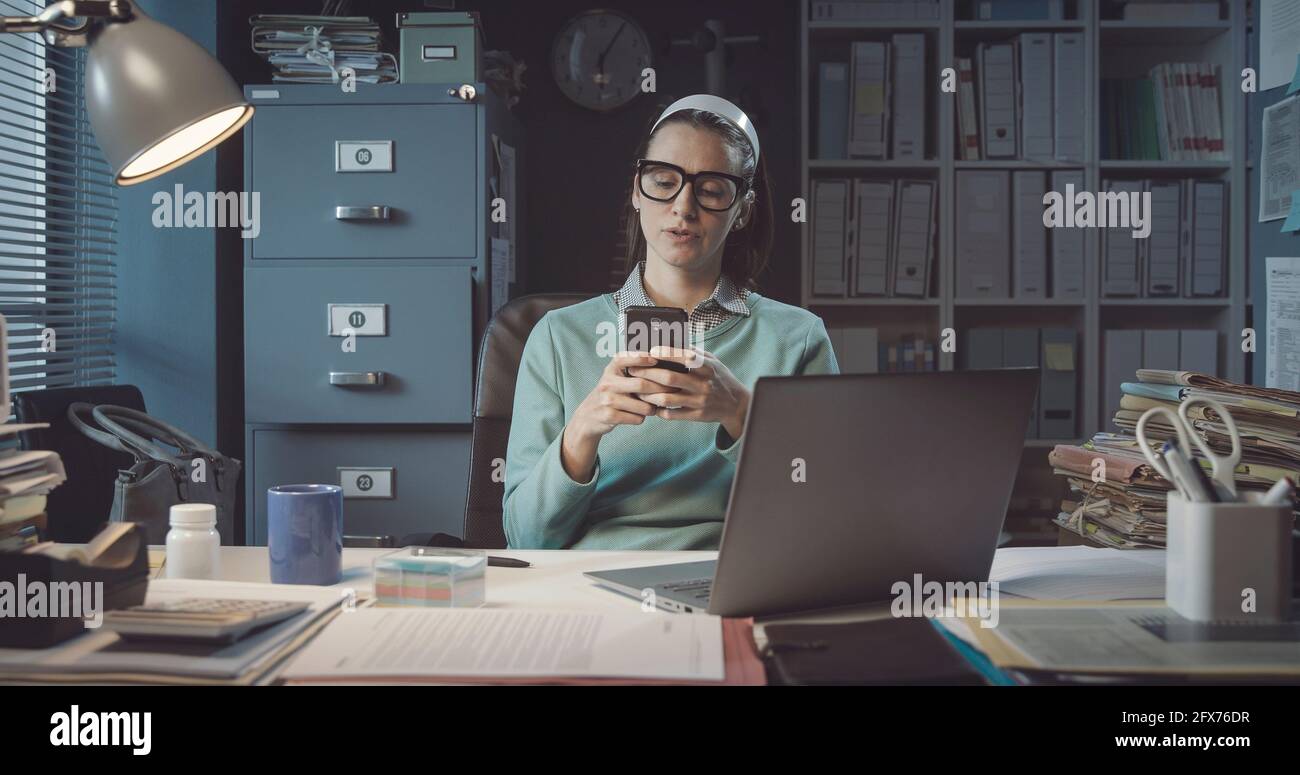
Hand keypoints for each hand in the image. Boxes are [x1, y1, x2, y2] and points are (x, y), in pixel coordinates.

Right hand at [560, 351, 662, 481]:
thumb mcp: (616, 376)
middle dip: (660, 389)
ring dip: (652, 408)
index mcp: (611, 369)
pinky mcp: (609, 416)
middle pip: (641, 384)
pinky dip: (641, 418)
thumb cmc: (611, 394)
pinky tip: (637, 415)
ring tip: (652, 407)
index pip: (626, 358)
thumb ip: (634, 369)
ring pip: (643, 406)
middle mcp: (607, 382)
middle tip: (673, 391)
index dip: (642, 358)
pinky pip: (637, 418)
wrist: (588, 415)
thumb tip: (664, 365)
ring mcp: (607, 400)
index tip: (656, 360)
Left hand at [627, 346, 750, 440]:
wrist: (736, 404)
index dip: (666, 354)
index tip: (651, 351)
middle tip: (633, 369)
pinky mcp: (696, 416)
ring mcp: (699, 401)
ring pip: (667, 399)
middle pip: (670, 378)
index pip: (685, 357)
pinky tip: (651, 404)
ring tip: (638, 389)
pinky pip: (672, 414)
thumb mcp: (712, 361)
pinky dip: (659, 410)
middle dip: (648, 373)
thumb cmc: (719, 377)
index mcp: (707, 367)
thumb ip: (693, 352)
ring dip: (649, 394)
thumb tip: (670, 342)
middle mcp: (703, 384)